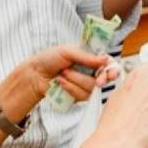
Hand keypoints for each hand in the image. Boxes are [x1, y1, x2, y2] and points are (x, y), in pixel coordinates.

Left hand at [2, 45, 117, 118]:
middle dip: (101, 79)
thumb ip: (87, 56)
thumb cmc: (49, 59)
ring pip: (92, 87)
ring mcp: (85, 84)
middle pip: (105, 78)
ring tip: (63, 73)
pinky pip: (82, 95)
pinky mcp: (78, 96)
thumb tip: (105, 59)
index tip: (111, 74)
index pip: (108, 63)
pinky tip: (61, 82)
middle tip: (98, 81)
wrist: (34, 75)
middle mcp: (90, 71)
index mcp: (90, 57)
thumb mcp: (68, 51)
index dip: (113, 69)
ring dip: (76, 80)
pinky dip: (70, 88)